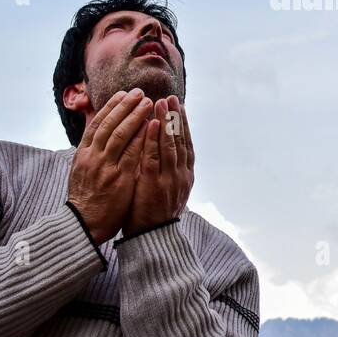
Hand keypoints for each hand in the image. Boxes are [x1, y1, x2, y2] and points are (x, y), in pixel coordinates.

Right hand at [67, 89, 153, 243]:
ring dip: (135, 116)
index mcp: (82, 154)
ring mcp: (105, 167)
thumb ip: (90, 154)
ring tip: (149, 102)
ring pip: (120, 134)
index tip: (122, 94)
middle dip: (125, 106)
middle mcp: (92, 157)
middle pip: (109, 124)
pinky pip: (132, 153)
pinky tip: (151, 126)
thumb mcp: (81, 172)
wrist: (83, 225)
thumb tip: (97, 137)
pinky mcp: (118, 179)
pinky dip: (141, 138)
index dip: (110, 107)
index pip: (97, 124)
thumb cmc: (85, 200)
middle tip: (139, 92)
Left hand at [124, 96, 193, 235]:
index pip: (186, 144)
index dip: (182, 124)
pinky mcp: (154, 185)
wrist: (152, 239)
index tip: (178, 106)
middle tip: (171, 97)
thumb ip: (168, 170)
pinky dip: (153, 139)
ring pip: (170, 145)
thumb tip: (165, 152)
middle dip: (176, 118)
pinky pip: (154, 158)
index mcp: (185, 176)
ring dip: (166, 122)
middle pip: (181, 141)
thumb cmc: (155, 213)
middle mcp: (181, 175)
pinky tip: (151, 124)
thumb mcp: (167, 189)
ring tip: (162, 103)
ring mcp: (169, 180)